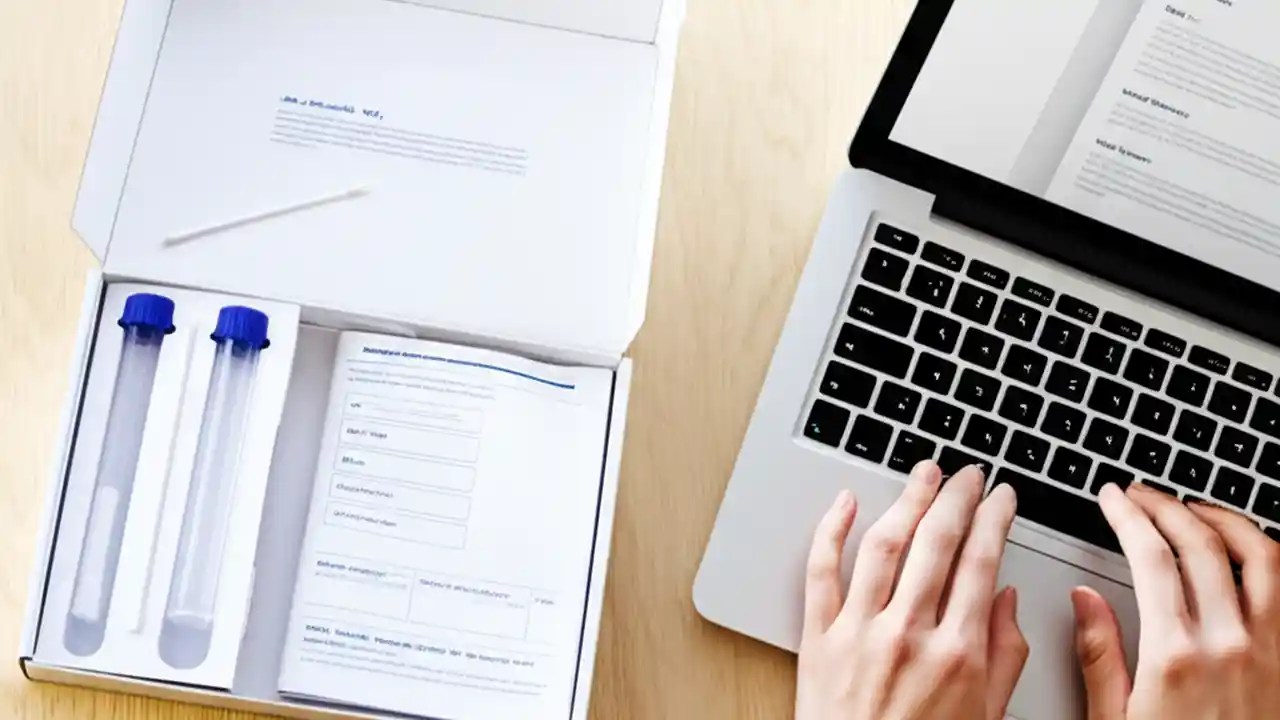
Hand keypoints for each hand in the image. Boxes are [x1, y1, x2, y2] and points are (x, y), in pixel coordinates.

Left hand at [796, 462, 1027, 719]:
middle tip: (966, 474)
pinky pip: (820, 572)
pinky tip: (845, 502)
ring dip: (906, 500)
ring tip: (922, 475)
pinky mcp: (818, 638)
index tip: (1001, 497)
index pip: (981, 561)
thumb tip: (1005, 598)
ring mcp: (859, 631)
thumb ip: (1005, 655)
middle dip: (956, 496)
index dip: (994, 519)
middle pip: (936, 542)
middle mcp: (908, 634)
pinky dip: (830, 531)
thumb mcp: (987, 716)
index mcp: (958, 652)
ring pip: (884, 545)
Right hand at [1074, 483, 1279, 718]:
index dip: (1129, 515)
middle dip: (1168, 505)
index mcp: (1176, 656)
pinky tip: (1246, 552)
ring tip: (1196, 509)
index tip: (1112, 497)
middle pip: (1202, 544)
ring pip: (1261, 556)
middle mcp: (1231, 645)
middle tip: (1142, 494)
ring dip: (1225, 520)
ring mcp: (1271, 652)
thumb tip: (1084, 599)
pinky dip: (1269, 556)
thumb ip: (1100, 655)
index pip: (1152, 557)